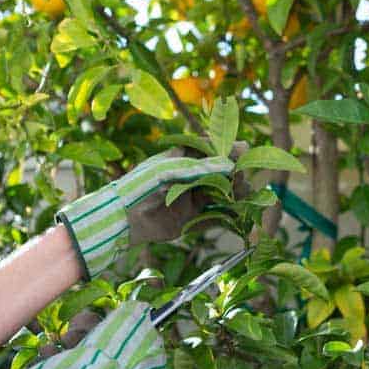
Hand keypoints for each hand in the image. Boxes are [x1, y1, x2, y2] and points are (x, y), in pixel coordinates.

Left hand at [127, 141, 250, 243]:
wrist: (124, 217)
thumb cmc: (142, 184)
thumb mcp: (171, 170)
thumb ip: (200, 167)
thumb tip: (230, 164)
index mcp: (185, 158)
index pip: (213, 150)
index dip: (229, 150)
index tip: (244, 151)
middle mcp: (192, 177)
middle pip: (223, 173)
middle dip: (235, 175)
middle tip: (241, 178)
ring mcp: (193, 198)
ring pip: (222, 195)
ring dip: (235, 195)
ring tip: (243, 196)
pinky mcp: (192, 219)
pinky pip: (215, 217)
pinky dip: (227, 217)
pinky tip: (237, 215)